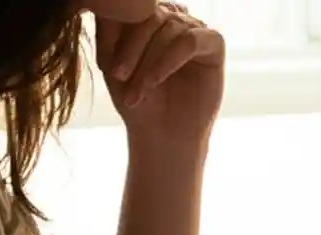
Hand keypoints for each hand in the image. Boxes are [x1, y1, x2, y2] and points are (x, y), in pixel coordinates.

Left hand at [95, 3, 225, 142]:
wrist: (162, 135)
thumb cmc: (136, 99)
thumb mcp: (111, 60)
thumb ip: (109, 26)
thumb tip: (106, 3)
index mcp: (150, 16)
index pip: (134, 9)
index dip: (119, 34)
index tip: (108, 68)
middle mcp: (175, 17)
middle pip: (151, 15)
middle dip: (132, 47)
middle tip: (118, 76)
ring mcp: (196, 29)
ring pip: (170, 28)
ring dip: (148, 61)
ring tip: (137, 91)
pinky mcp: (214, 45)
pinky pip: (190, 41)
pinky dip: (168, 60)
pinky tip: (156, 82)